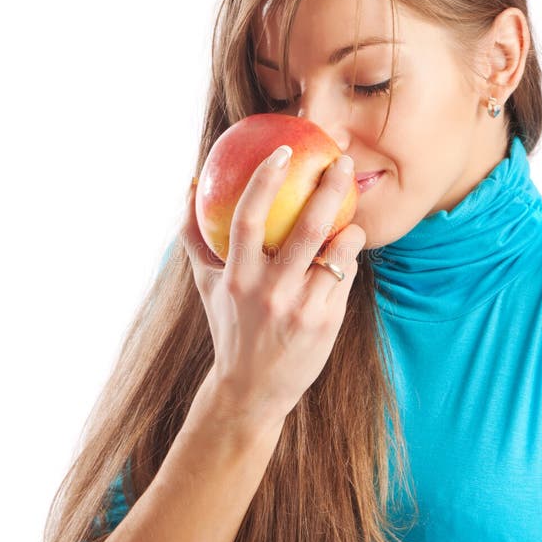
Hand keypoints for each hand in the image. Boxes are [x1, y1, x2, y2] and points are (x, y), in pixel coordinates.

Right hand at [181, 147, 365, 430]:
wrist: (252, 390)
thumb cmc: (229, 325)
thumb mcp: (206, 283)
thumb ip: (194, 234)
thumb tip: (190, 183)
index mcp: (236, 277)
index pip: (248, 218)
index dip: (264, 181)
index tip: (282, 151)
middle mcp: (268, 291)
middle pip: (304, 228)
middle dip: (328, 187)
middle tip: (342, 161)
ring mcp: (299, 308)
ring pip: (336, 253)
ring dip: (349, 226)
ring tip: (351, 211)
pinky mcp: (325, 323)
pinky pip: (344, 277)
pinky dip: (348, 257)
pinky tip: (348, 247)